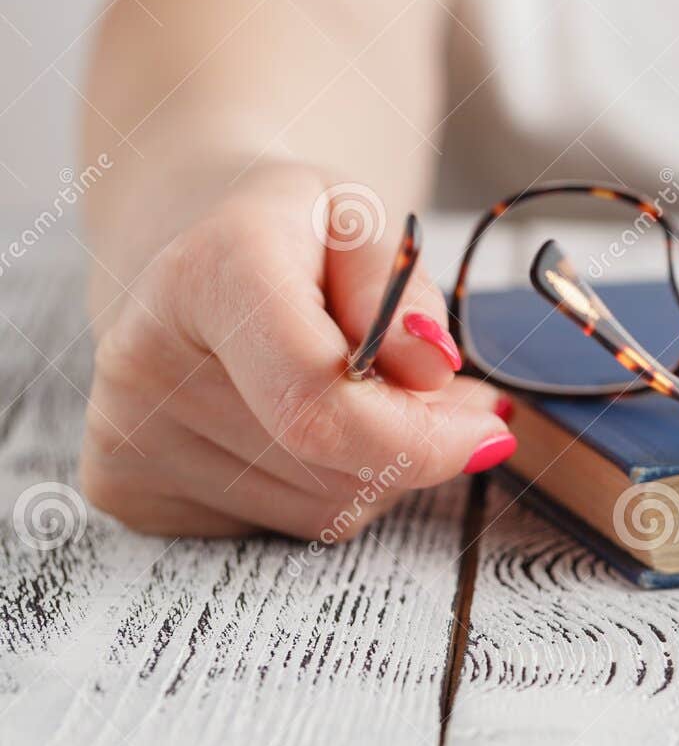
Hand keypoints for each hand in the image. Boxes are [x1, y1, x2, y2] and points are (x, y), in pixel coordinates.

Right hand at [81, 164, 513, 539]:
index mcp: (207, 276)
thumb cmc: (285, 230)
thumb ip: (403, 292)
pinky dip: (320, 486)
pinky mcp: (127, 487)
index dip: (420, 438)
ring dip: (372, 468)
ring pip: (320, 510)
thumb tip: (435, 370)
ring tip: (358, 393)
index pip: (320, 406)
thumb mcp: (362, 219)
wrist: (178, 240)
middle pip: (334, 467)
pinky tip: (294, 422)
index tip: (484, 428)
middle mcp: (147, 363)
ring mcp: (127, 436)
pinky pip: (280, 526)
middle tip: (429, 389)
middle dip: (411, 442)